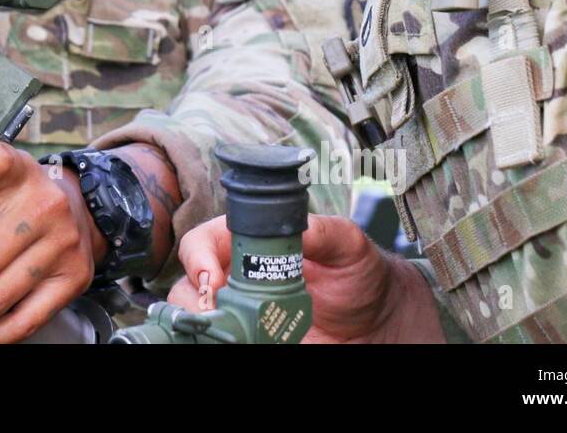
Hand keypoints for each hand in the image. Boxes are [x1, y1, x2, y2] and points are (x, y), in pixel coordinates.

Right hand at [167, 213, 444, 342]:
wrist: (377, 323)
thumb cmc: (360, 275)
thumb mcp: (348, 244)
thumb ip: (322, 230)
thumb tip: (294, 227)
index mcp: (250, 242)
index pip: (204, 239)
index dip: (198, 256)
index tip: (212, 277)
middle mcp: (237, 275)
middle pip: (189, 278)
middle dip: (194, 293)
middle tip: (215, 308)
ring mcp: (242, 310)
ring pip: (194, 313)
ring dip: (200, 321)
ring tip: (228, 329)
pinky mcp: (250, 335)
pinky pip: (218, 338)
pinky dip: (217, 338)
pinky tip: (237, 339)